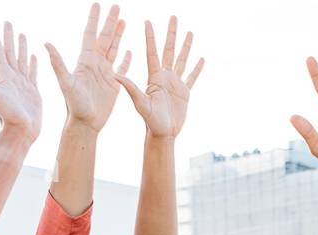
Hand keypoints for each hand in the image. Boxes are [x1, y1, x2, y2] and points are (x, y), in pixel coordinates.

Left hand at [0, 21, 41, 140]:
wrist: (21, 132)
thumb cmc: (7, 115)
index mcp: (2, 75)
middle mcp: (11, 77)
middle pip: (9, 52)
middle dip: (8, 37)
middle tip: (7, 22)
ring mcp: (22, 84)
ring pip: (21, 59)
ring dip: (21, 47)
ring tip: (22, 34)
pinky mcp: (32, 91)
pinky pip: (32, 72)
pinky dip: (32, 63)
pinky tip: (33, 56)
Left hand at [45, 3, 131, 133]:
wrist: (85, 123)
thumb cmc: (74, 105)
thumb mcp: (65, 83)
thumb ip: (57, 63)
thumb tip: (46, 44)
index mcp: (85, 60)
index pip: (90, 34)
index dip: (94, 19)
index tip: (98, 4)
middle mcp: (95, 64)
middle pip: (105, 37)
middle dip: (110, 21)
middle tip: (116, 6)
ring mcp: (105, 73)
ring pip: (113, 48)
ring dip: (118, 35)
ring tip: (123, 20)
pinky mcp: (114, 84)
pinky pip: (122, 67)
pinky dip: (126, 58)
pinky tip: (129, 50)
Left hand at [118, 17, 203, 138]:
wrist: (163, 134)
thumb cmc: (149, 122)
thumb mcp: (140, 104)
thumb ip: (130, 88)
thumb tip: (116, 75)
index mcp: (154, 77)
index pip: (152, 52)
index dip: (150, 37)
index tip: (148, 21)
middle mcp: (164, 77)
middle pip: (168, 50)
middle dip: (171, 33)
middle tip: (173, 17)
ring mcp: (175, 84)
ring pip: (182, 60)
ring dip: (186, 46)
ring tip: (190, 32)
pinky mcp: (185, 93)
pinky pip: (192, 77)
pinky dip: (197, 68)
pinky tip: (201, 59)